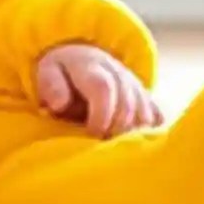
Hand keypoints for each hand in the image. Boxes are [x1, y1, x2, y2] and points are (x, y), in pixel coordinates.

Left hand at [36, 43, 163, 138]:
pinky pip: (157, 116)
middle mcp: (118, 72)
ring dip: (131, 133)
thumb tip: (59, 104)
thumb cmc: (60, 72)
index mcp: (90, 65)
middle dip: (115, 128)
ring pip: (144, 112)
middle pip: (126, 104)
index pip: (103, 88)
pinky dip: (149, 132)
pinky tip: (136, 144)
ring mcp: (135, 84)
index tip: (92, 133)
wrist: (82, 56)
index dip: (101, 115)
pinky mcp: (145, 96)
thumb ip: (52, 86)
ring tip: (115, 148)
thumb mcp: (47, 72)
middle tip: (101, 145)